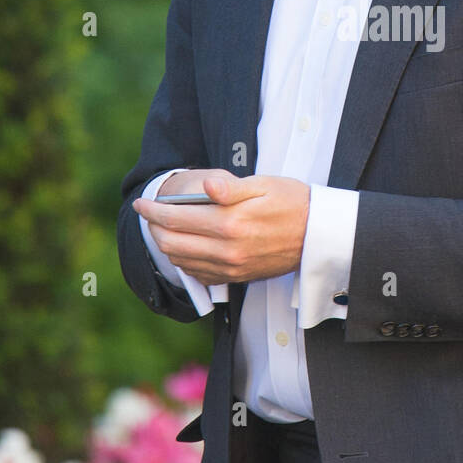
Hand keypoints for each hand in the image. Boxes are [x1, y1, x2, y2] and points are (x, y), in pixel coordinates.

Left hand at [133, 170, 309, 286]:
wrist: (320, 234)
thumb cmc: (293, 202)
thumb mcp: (264, 186)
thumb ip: (230, 188)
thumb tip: (205, 186)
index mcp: (231, 223)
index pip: (176, 219)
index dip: (153, 210)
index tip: (142, 203)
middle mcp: (228, 250)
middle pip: (172, 243)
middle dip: (153, 228)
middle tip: (149, 215)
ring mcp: (232, 267)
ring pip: (182, 261)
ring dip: (166, 245)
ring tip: (165, 228)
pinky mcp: (238, 277)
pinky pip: (199, 275)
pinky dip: (184, 261)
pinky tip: (187, 246)